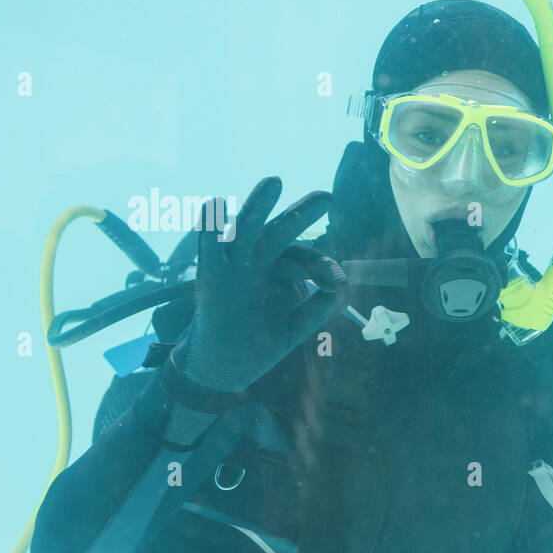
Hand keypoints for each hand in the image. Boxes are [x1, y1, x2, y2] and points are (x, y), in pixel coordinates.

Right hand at [182, 177, 346, 391]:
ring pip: (247, 230)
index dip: (323, 267)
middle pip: (282, 231)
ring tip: (274, 183)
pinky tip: (214, 205)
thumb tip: (343, 289)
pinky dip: (210, 228)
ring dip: (259, 206)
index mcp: (281, 271)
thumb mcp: (294, 328)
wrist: (223, 369)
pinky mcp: (210, 277)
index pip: (306, 259)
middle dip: (302, 214)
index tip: (337, 282)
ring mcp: (234, 266)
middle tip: (327, 197)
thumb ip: (317, 310)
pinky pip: (210, 249)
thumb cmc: (258, 344)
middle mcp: (259, 262)